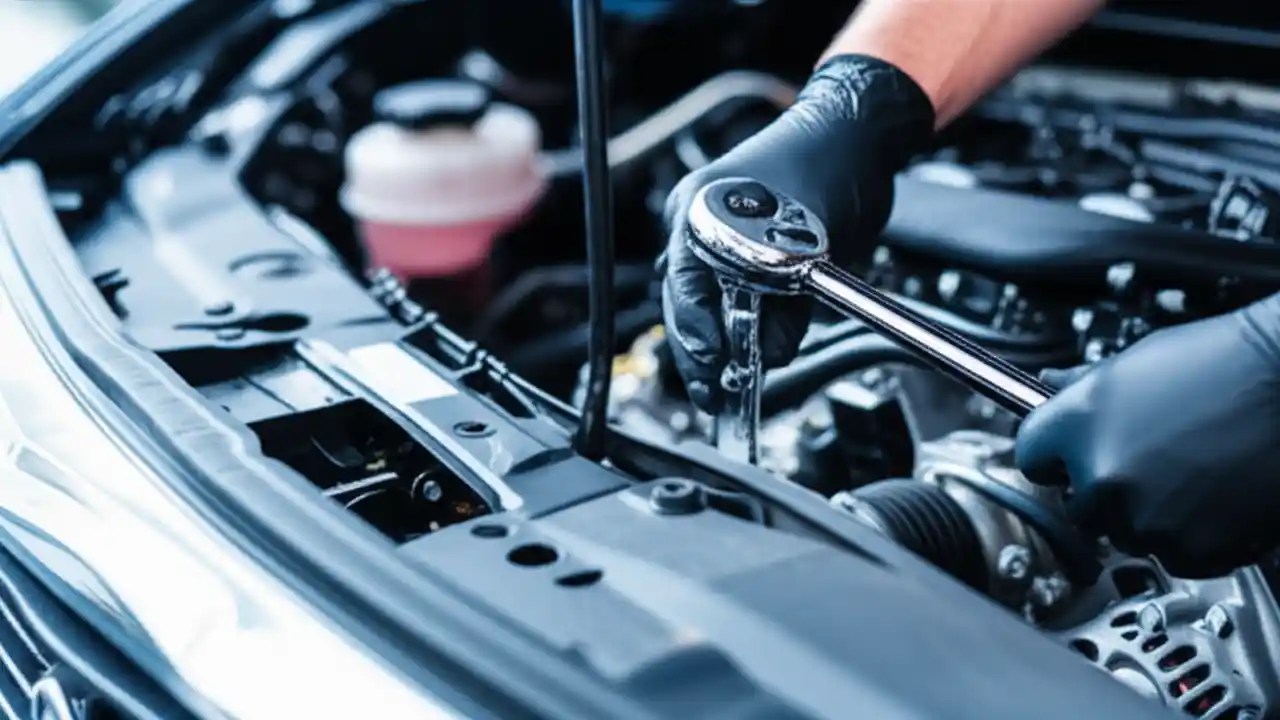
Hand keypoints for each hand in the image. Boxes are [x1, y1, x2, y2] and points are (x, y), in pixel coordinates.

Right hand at [660, 54, 933, 410]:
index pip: (687, 287)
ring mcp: (703, 219)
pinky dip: (723, 313)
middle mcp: (695, 213)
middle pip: (682, 299)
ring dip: (710, 336)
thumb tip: (771, 357)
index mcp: (707, 209)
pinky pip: (711, 281)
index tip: (712, 368)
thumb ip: (791, 311)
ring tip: (722, 379)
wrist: (852, 128)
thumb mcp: (821, 252)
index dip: (698, 335)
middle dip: (700, 350)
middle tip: (714, 393)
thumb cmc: (839, 168)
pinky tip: (733, 342)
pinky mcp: (721, 230)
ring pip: (694, 295)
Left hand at [1016, 295, 1279, 576]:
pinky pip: (1173, 555)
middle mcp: (1100, 475)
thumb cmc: (1225, 363)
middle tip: (1148, 461)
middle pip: (1077, 504)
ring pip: (1125, 533)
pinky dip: (1190, 537)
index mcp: (1075, 425)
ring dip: (1147, 514)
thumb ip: (1084, 387)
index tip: (1068, 455)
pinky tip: (1212, 496)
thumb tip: (1050, 386)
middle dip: (1103, 487)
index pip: (1029, 457)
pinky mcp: (1191, 550)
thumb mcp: (1136, 361)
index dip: (1054, 454)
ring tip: (1189, 472)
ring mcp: (1144, 517)